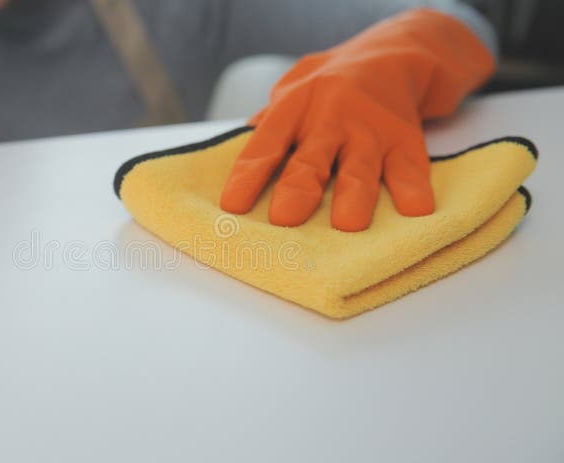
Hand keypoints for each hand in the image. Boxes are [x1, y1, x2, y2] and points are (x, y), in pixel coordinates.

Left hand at [220, 8, 494, 230]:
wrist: (393, 56)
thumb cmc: (328, 85)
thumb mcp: (290, 92)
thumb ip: (267, 126)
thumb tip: (229, 161)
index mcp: (294, 108)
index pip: (265, 145)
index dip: (248, 176)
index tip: (233, 206)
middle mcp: (329, 118)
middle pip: (310, 160)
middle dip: (297, 190)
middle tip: (284, 218)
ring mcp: (369, 131)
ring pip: (359, 169)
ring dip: (354, 197)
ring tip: (347, 224)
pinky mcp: (405, 142)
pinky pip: (410, 169)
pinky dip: (413, 191)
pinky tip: (414, 210)